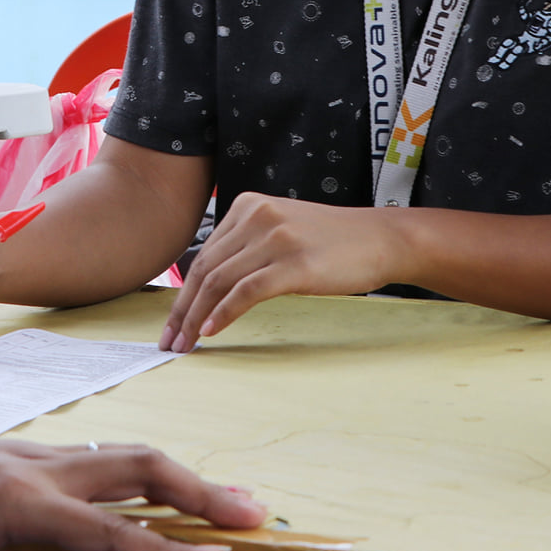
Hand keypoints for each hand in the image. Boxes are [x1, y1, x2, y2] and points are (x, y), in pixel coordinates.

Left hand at [0, 432, 267, 550]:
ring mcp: (38, 455)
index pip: (109, 530)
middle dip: (200, 490)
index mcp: (18, 498)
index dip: (166, 550)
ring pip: (127, 456)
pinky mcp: (33, 458)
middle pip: (139, 467)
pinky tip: (165, 495)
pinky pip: (105, 461)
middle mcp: (39, 468)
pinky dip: (149, 475)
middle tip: (252, 516)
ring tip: (227, 503)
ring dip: (182, 476)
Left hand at [160, 193, 398, 352]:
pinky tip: (212, 332)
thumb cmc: (331, 242)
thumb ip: (246, 247)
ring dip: (197, 318)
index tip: (173, 323)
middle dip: (182, 310)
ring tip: (186, 344)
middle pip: (205, 270)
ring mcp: (276, 238)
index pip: (204, 255)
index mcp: (248, 205)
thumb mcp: (280, 230)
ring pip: (220, 282)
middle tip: (170, 341)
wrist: (380, 239)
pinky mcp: (294, 263)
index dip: (183, 294)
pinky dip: (224, 314)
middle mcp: (257, 216)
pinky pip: (246, 291)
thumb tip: (209, 287)